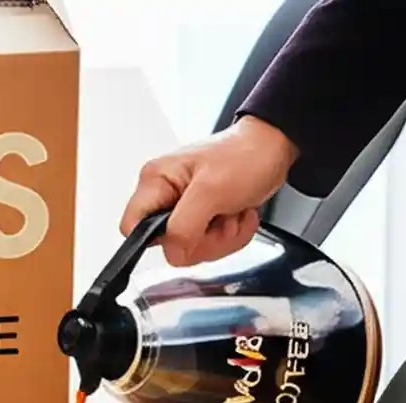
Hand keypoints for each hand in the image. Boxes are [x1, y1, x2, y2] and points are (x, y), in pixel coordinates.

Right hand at [120, 116, 299, 266]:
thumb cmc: (246, 155)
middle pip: (167, 244)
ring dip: (220, 237)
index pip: (132, 228)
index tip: (189, 232)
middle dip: (203, 239)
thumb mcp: (212, 191)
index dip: (161, 239)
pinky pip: (206, 244)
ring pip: (189, 247)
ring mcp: (181, 207)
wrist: (274, 147)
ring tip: (232, 212)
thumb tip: (173, 251)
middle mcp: (163, 195)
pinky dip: (229, 235)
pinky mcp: (199, 215)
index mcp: (155, 182)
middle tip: (221, 217)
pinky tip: (236, 214)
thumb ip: (184, 226)